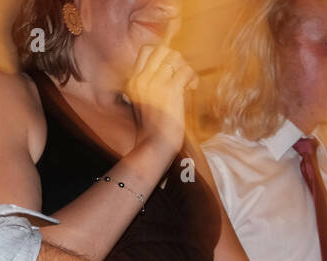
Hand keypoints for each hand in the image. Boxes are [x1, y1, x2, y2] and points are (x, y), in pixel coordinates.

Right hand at [126, 44, 196, 159]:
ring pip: (175, 56)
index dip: (162, 54)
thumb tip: (170, 68)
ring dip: (185, 68)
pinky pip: (186, 70)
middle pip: (162, 49)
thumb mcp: (143, 101)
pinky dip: (193, 78)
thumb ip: (151, 83)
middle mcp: (142, 79)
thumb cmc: (152, 128)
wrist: (153, 146)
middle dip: (176, 59)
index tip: (170, 69)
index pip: (146, 50)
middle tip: (180, 76)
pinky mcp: (171, 90)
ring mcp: (156, 83)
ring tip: (187, 84)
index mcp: (134, 81)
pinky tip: (192, 88)